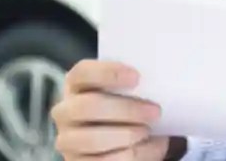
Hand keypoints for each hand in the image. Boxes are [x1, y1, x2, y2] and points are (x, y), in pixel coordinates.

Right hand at [52, 59, 178, 159]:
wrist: (118, 140)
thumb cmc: (124, 107)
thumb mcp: (125, 92)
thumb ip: (134, 85)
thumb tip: (161, 84)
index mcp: (75, 84)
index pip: (83, 72)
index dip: (108, 73)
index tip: (137, 77)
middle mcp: (65, 111)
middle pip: (89, 106)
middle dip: (126, 109)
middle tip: (155, 111)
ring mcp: (67, 141)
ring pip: (95, 139)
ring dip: (128, 135)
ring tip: (148, 131)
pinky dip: (135, 154)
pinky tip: (151, 147)